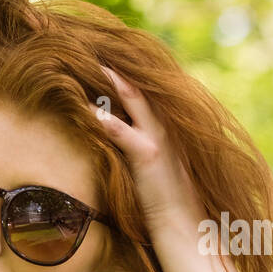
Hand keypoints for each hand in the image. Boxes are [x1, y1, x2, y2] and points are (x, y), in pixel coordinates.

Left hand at [90, 65, 205, 240]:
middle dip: (120, 68)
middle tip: (96, 49)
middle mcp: (166, 126)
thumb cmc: (167, 198)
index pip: (149, 92)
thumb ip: (144, 145)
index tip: (109, 58)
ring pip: (134, 101)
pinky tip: (89, 110)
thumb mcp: (158, 165)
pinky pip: (122, 132)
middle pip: (142, 87)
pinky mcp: (148, 155)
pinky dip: (105, 119)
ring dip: (111, 83)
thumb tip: (122, 133)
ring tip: (89, 64)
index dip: (129, 75)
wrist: (183, 222)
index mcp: (169, 127)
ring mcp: (159, 139)